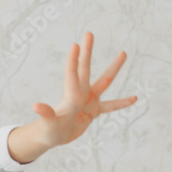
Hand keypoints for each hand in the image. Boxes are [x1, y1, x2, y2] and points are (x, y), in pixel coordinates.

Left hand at [31, 32, 136, 148]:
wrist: (53, 138)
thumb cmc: (48, 131)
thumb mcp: (48, 124)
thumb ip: (46, 114)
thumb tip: (36, 106)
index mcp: (71, 96)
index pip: (72, 74)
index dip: (74, 60)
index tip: (76, 44)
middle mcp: (80, 94)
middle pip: (85, 68)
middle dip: (87, 52)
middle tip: (89, 33)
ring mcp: (88, 101)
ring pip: (104, 81)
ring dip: (114, 68)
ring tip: (123, 53)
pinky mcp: (94, 111)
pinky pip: (111, 105)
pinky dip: (122, 103)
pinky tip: (135, 98)